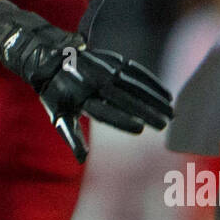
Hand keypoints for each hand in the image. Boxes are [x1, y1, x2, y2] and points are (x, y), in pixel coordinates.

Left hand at [0, 2, 172, 162]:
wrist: (49, 58)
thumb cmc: (56, 95)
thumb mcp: (59, 116)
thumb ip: (72, 137)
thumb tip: (82, 160)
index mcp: (79, 99)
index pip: (103, 112)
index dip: (121, 120)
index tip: (140, 129)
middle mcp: (93, 82)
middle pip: (124, 98)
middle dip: (146, 111)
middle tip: (164, 124)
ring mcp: (104, 68)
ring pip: (133, 83)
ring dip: (154, 97)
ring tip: (171, 111)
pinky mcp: (112, 59)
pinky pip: (135, 70)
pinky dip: (151, 82)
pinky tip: (165, 94)